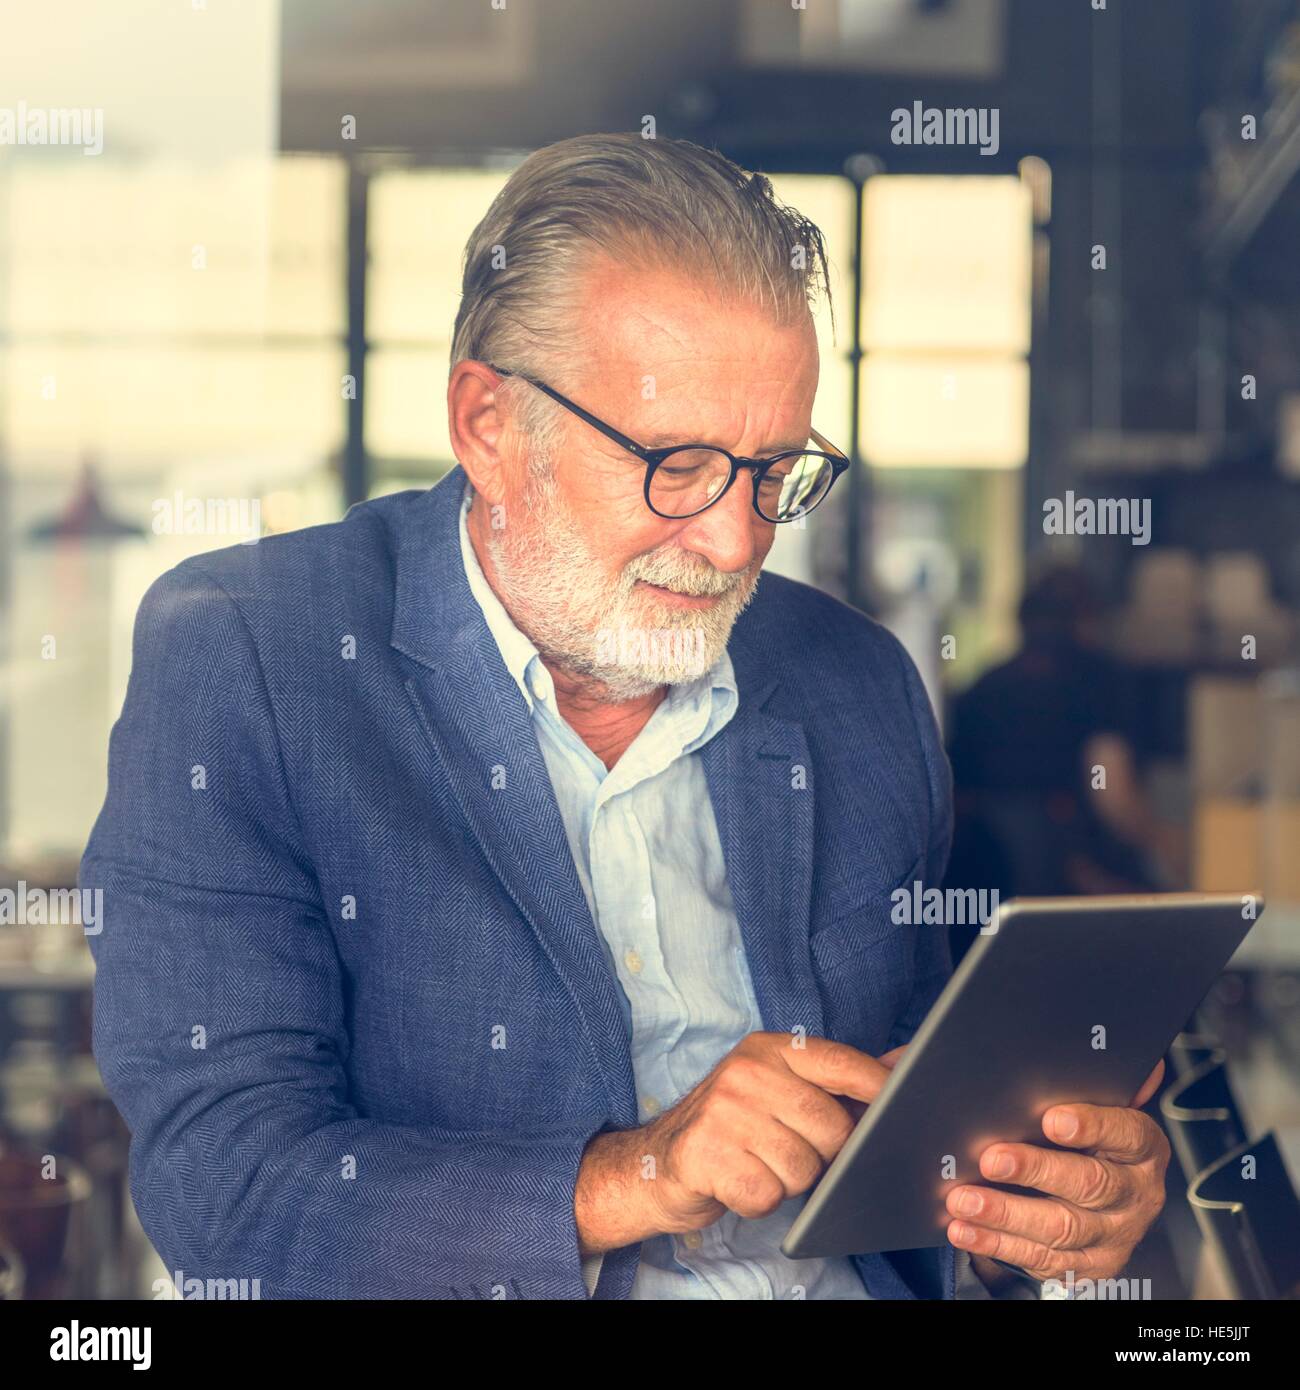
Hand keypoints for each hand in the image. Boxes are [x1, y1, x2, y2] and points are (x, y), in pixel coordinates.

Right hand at [575, 1032, 899, 1252]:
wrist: (655, 1163)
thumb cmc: (732, 1127)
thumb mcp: (778, 1089)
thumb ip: (837, 1079)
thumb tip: (904, 1062)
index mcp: (768, 1049)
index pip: (841, 1062)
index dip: (879, 1087)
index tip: (906, 1107)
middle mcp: (745, 1072)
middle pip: (832, 1128)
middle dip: (824, 1155)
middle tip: (790, 1150)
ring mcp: (722, 1112)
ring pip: (804, 1168)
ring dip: (789, 1181)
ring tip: (759, 1164)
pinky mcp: (705, 1154)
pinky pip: (768, 1195)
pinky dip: (759, 1201)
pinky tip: (739, 1182)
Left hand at [948, 1061, 1169, 1285]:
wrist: (1102, 1201)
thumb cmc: (1085, 1138)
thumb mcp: (1096, 1106)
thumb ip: (1093, 1079)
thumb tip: (1104, 1044)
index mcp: (1142, 1147)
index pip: (1126, 1132)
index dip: (1091, 1125)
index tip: (1052, 1118)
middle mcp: (1136, 1194)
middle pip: (1089, 1183)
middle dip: (1035, 1170)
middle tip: (991, 1158)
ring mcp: (1113, 1235)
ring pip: (1059, 1228)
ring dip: (1005, 1213)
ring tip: (964, 1199)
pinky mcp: (1087, 1267)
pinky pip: (1039, 1259)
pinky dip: (996, 1244)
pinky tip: (965, 1229)